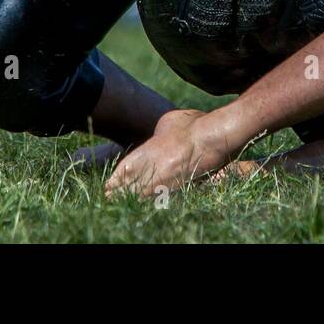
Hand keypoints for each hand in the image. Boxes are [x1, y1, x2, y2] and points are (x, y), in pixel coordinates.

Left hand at [104, 109, 232, 197]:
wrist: (213, 136)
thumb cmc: (192, 125)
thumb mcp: (168, 122)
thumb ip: (158, 132)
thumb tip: (157, 135)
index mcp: (149, 151)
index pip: (125, 169)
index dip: (116, 179)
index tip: (110, 185)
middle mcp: (155, 167)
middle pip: (131, 185)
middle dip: (122, 191)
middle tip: (113, 197)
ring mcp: (168, 178)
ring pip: (145, 194)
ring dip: (135, 198)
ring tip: (128, 201)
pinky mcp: (181, 185)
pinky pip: (163, 196)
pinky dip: (154, 200)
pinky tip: (150, 202)